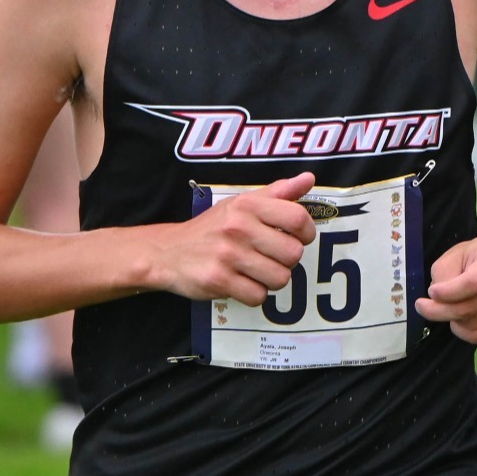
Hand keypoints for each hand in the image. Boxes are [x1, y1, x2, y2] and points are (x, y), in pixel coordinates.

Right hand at [154, 173, 316, 304]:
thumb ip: (277, 192)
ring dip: (271, 279)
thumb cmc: (212, 228)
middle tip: (269, 257)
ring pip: (280, 278)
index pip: (297, 218)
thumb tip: (309, 179)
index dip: (306, 233)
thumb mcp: (241, 203)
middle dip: (286, 260)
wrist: (168, 251)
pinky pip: (258, 296)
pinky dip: (253, 294)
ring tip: (255, 271)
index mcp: (247, 205)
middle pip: (293, 254)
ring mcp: (228, 254)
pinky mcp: (218, 279)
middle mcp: (238, 227)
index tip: (297, 237)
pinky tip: (241, 282)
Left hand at [416, 228, 476, 344]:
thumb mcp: (450, 260)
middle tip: (426, 307)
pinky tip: (470, 318)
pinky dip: (472, 332)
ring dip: (459, 320)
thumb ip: (447, 282)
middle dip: (443, 311)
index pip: (473, 282)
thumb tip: (461, 321)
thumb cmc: (470, 260)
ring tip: (460, 303)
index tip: (429, 294)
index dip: (447, 293)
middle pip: (472, 307)